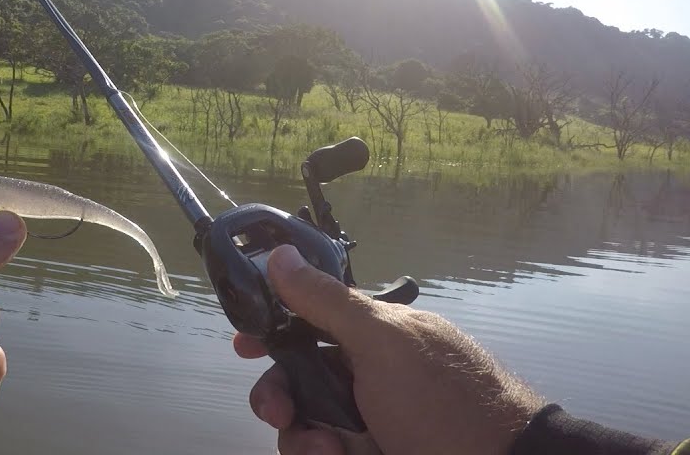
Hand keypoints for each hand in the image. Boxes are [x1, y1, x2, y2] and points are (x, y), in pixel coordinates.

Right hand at [235, 245, 543, 454]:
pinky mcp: (366, 454)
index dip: (271, 329)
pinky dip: (320, 454)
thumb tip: (280, 254)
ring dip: (302, 438)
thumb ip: (325, 302)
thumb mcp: (382, 343)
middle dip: (278, 395)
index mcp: (372, 337)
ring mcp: (368, 424)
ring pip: (303, 425)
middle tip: (281, 412)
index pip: (308, 321)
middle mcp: (366, 379)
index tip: (244, 345)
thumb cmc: (446, 404)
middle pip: (295, 379)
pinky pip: (321, 451)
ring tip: (328, 450)